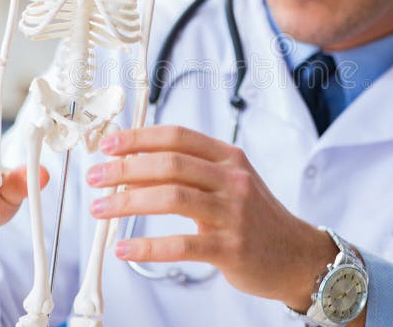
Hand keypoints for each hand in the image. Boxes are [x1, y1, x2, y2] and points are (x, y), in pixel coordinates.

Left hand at [86, 125, 338, 309]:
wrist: (297, 255)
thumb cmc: (256, 218)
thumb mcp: (229, 183)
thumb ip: (191, 172)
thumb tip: (135, 167)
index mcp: (228, 158)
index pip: (177, 137)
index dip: (140, 138)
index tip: (109, 145)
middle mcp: (232, 180)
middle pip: (170, 164)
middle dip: (125, 168)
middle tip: (96, 177)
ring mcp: (233, 213)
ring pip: (172, 198)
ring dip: (128, 202)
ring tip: (100, 208)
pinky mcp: (231, 248)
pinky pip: (182, 244)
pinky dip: (148, 246)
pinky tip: (124, 249)